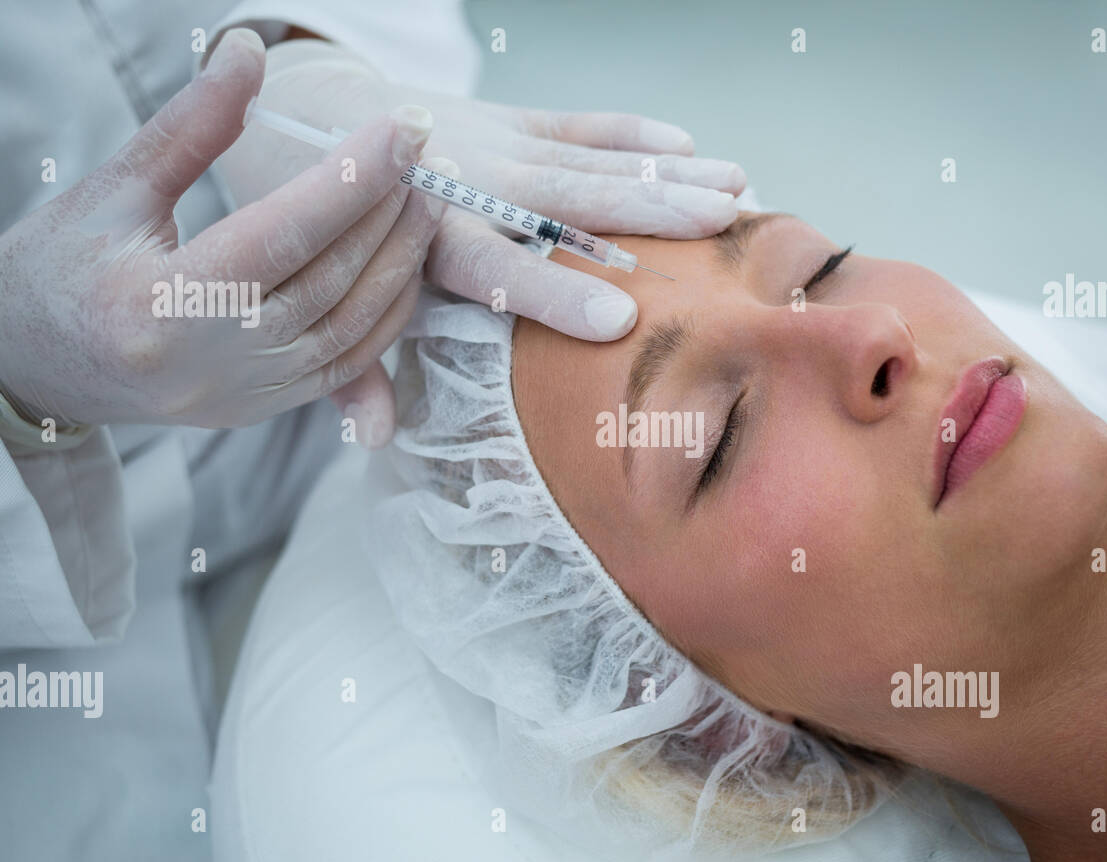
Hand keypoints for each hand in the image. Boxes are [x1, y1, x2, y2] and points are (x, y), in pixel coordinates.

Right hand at [0, 29, 447, 445]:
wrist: (35, 364)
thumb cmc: (63, 268)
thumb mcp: (114, 187)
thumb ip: (192, 124)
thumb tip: (250, 49)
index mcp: (161, 306)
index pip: (282, 233)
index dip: (353, 178)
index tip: (404, 129)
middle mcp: (208, 362)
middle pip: (328, 278)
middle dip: (388, 212)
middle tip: (426, 155)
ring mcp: (241, 395)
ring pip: (348, 325)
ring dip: (400, 261)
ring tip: (427, 200)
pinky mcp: (262, 408)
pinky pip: (346, 363)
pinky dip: (385, 314)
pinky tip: (406, 265)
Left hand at [220, 39, 746, 340]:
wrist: (306, 113)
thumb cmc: (324, 226)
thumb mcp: (331, 298)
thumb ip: (358, 370)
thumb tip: (374, 443)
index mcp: (425, 241)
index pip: (498, 272)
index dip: (556, 296)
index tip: (620, 320)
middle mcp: (468, 184)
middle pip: (567, 205)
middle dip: (649, 216)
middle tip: (723, 228)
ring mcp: (495, 145)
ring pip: (590, 163)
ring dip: (666, 177)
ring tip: (739, 187)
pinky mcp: (510, 120)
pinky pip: (580, 126)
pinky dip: (633, 134)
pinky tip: (689, 147)